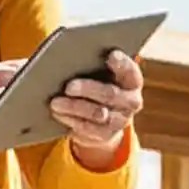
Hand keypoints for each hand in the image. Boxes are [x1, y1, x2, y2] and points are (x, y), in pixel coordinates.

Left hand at [48, 49, 143, 168]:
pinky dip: (71, 120)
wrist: (104, 118)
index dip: (122, 63)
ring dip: (75, 107)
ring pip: (97, 114)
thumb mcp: (102, 72)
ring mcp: (120, 120)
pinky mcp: (106, 135)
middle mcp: (131, 101)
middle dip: (88, 89)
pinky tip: (58, 113)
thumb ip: (95, 62)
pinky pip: (88, 129)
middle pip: (110, 94)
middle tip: (68, 86)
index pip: (130, 70)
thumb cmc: (98, 83)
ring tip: (55, 102)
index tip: (111, 54)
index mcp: (132, 81)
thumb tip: (72, 53)